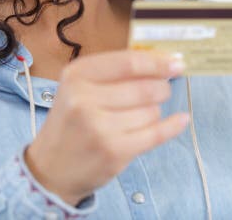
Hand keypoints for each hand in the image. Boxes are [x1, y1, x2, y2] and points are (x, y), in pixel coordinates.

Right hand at [24, 49, 188, 205]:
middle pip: (144, 87)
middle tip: (162, 89)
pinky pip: (156, 134)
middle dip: (161, 87)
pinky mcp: (113, 151)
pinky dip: (172, 126)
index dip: (157, 62)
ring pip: (151, 111)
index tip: (175, 62)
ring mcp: (99, 127)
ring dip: (154, 111)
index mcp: (76, 76)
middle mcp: (83, 99)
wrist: (50, 169)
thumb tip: (163, 62)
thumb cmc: (72, 123)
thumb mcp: (79, 88)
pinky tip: (181, 119)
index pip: (128, 62)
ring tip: (138, 116)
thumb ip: (115, 72)